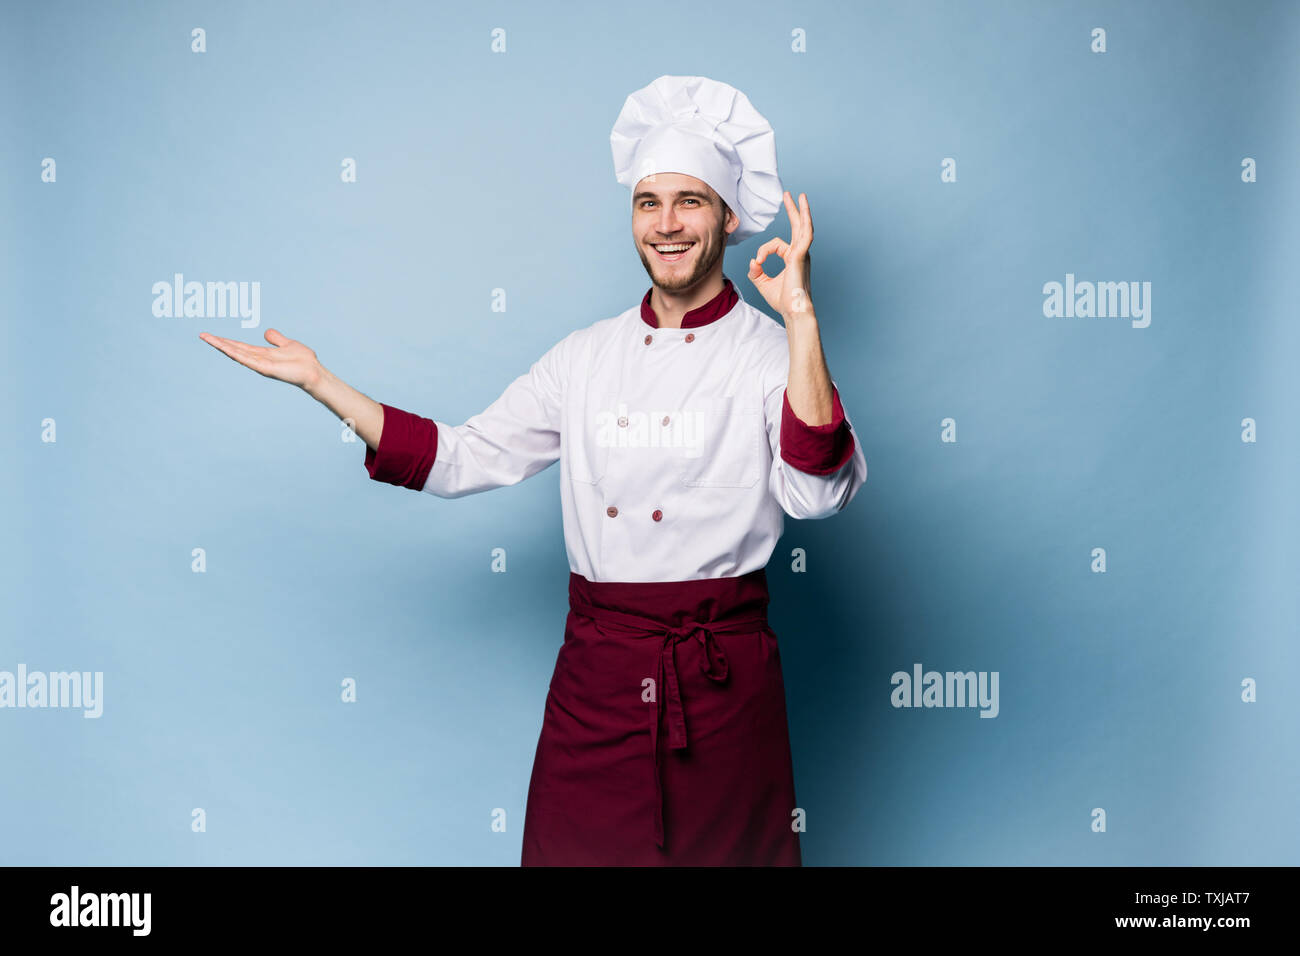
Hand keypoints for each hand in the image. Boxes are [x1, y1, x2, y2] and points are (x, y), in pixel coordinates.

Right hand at [199, 328, 323, 390]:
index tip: (211, 335)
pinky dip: (237, 354)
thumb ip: (276, 339)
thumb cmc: (304, 361)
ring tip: (208, 339)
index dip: (226, 341)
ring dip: (223, 346)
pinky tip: (226, 348)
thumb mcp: (287, 344)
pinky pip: (248, 360)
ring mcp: (261, 365)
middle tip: (203, 335)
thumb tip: (266, 332)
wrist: (314, 372)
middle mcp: (259, 360)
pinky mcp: (266, 369)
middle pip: (235, 349)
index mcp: (262, 354)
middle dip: (219, 342)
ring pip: (238, 354)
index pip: (240, 346)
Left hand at [747, 190, 814, 319]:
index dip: (763, 251)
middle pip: (797, 227)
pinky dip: (802, 222)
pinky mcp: (802, 255)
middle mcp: (800, 253)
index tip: (758, 264)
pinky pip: (804, 235)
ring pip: (803, 227)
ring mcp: (803, 254)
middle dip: (793, 210)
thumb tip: (753, 261)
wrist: (793, 310)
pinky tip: (803, 209)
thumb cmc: (783, 300)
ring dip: (802, 210)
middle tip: (788, 195)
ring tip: (799, 196)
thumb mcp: (763, 284)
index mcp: (793, 258)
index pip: (776, 244)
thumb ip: (756, 271)